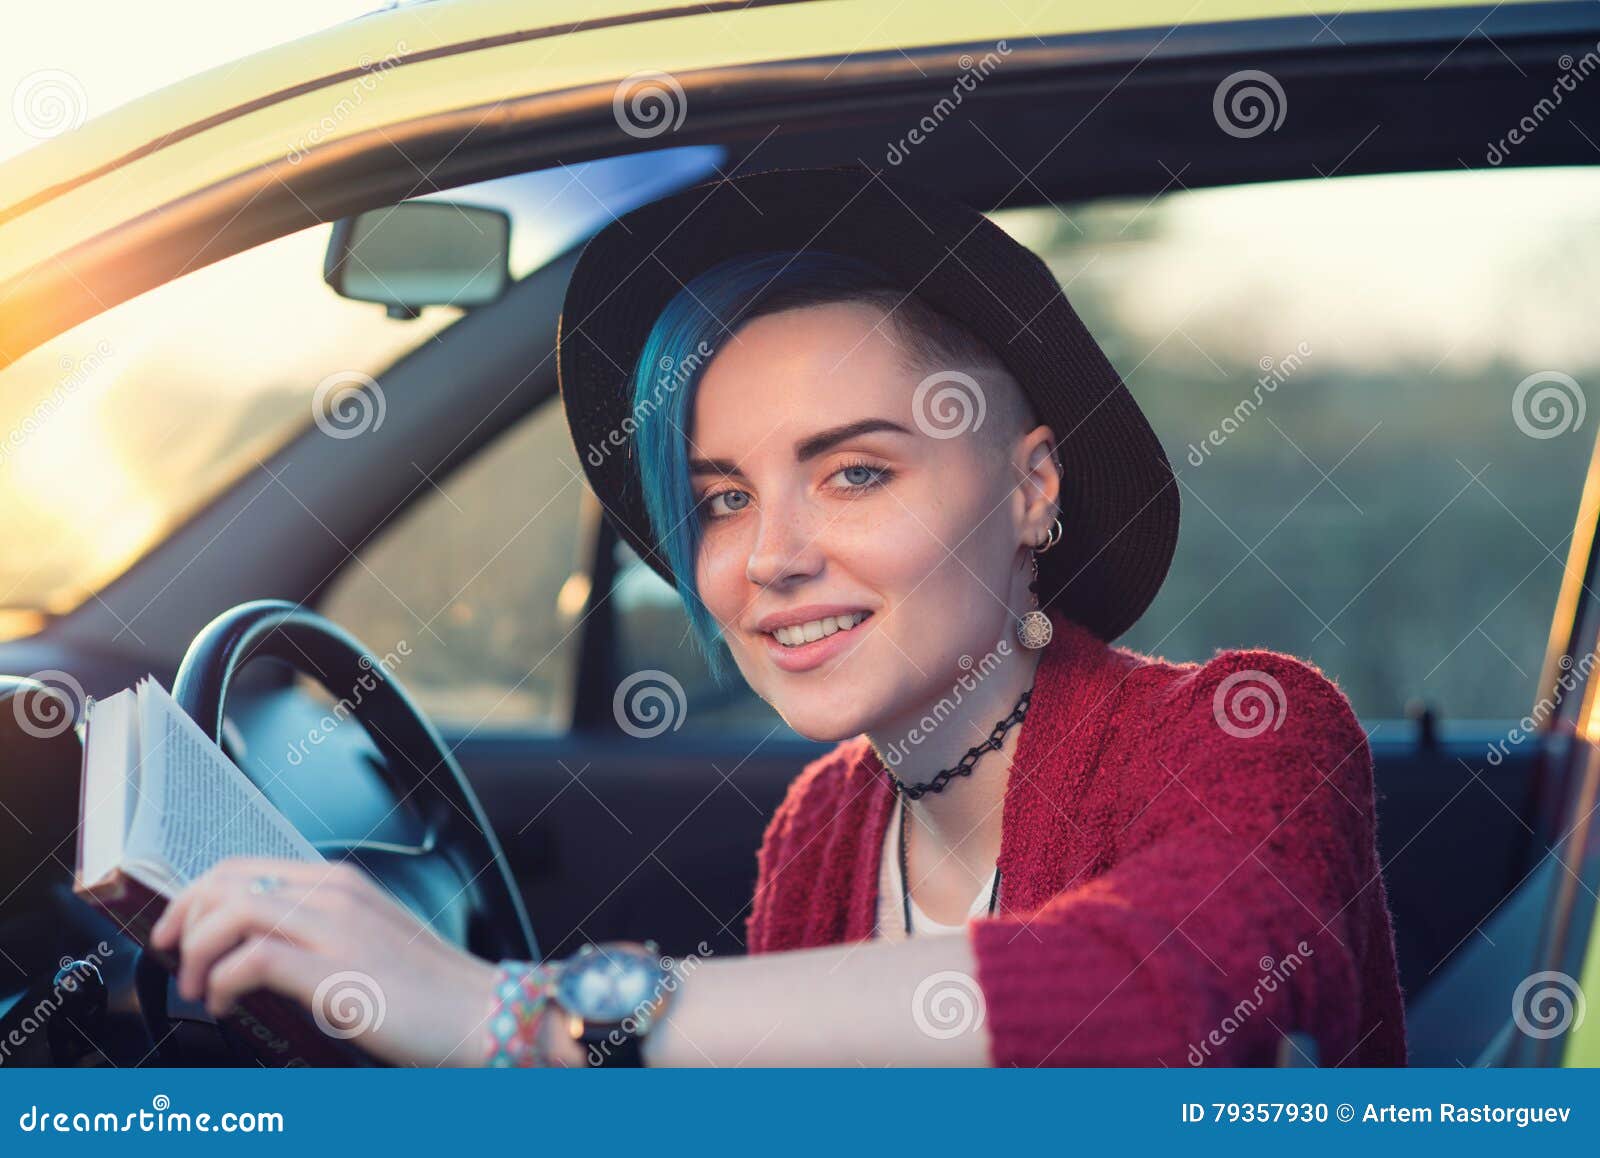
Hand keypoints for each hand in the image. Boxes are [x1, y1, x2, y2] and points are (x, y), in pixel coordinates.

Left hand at [149, 856, 498, 1066]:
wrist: (482, 1013)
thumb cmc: (432, 990)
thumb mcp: (371, 942)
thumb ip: (323, 934)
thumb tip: (264, 951)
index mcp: (342, 883)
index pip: (244, 866)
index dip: (196, 896)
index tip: (179, 930)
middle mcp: (335, 894)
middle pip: (226, 880)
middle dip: (182, 918)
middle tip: (174, 957)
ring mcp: (335, 928)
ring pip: (230, 911)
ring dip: (196, 951)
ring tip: (198, 985)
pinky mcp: (333, 970)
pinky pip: (250, 959)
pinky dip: (221, 981)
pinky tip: (225, 1001)